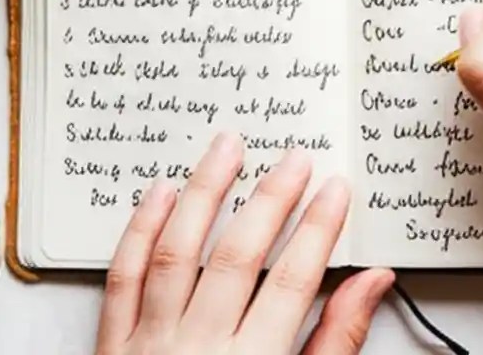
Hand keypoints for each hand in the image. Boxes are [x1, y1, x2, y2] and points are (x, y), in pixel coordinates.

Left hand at [96, 133, 394, 354]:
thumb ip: (336, 344)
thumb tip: (371, 285)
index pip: (294, 281)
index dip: (319, 228)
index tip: (337, 189)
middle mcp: (198, 350)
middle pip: (238, 257)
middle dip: (271, 199)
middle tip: (295, 157)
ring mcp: (150, 345)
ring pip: (177, 252)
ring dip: (204, 192)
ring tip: (227, 147)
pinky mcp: (111, 348)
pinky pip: (121, 277)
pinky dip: (140, 229)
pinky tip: (160, 192)